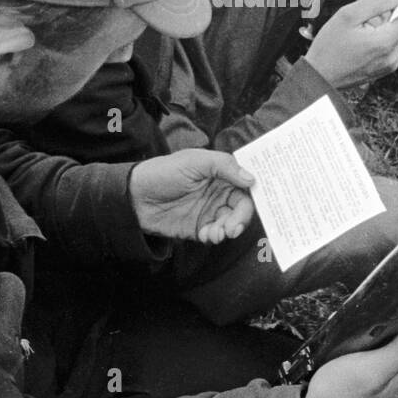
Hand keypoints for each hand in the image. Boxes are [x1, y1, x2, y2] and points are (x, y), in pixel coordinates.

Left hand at [129, 149, 254, 243]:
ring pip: (231, 222)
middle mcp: (218, 192)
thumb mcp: (194, 161)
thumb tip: (251, 179)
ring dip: (229, 229)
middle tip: (234, 228)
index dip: (255, 192)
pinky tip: (207, 236)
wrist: (135, 197)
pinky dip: (215, 236)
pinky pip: (215, 234)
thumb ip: (224, 166)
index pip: (245, 183)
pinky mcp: (199, 227)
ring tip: (217, 233)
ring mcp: (209, 210)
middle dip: (241, 218)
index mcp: (220, 173)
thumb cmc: (163, 171)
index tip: (262, 202)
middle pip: (242, 206)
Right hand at [303, 310, 397, 397]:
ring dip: (374, 326)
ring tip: (354, 332)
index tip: (380, 308)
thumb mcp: (373, 370)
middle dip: (387, 316)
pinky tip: (352, 340)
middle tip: (362, 323)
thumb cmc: (342, 396)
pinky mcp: (377, 368)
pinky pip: (378, 341)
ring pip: (391, 331)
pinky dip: (366, 336)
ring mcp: (394, 367)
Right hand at [306, 0, 397, 88]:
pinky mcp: (383, 68)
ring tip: (362, 10)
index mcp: (385, 42)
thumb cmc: (328, 49)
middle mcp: (391, 55)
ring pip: (393, 33)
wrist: (318, 78)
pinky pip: (387, 45)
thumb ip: (374, 4)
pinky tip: (363, 27)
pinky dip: (378, 33)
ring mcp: (388, 64)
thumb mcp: (347, 16)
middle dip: (388, 6)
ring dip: (382, 19)